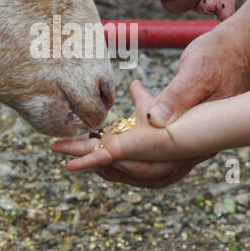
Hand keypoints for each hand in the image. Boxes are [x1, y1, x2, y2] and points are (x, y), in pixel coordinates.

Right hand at [53, 80, 179, 169]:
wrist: (196, 121)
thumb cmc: (182, 114)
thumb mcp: (153, 105)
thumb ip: (142, 99)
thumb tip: (135, 85)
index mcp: (130, 139)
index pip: (102, 143)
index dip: (85, 142)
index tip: (71, 136)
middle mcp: (128, 150)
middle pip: (94, 153)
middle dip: (74, 151)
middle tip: (53, 147)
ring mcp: (128, 153)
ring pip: (95, 156)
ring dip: (76, 155)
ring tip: (56, 148)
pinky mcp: (129, 152)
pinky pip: (104, 159)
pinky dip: (85, 163)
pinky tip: (70, 165)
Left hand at [86, 24, 249, 188]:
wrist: (249, 45)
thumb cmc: (223, 55)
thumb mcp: (198, 71)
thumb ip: (177, 96)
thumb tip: (154, 120)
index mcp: (194, 138)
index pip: (145, 161)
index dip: (109, 162)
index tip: (78, 162)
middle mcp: (192, 146)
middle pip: (141, 168)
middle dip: (104, 163)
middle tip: (70, 155)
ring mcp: (191, 139)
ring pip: (147, 160)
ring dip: (118, 154)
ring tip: (89, 145)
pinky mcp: (188, 126)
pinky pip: (156, 140)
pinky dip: (134, 133)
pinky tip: (123, 113)